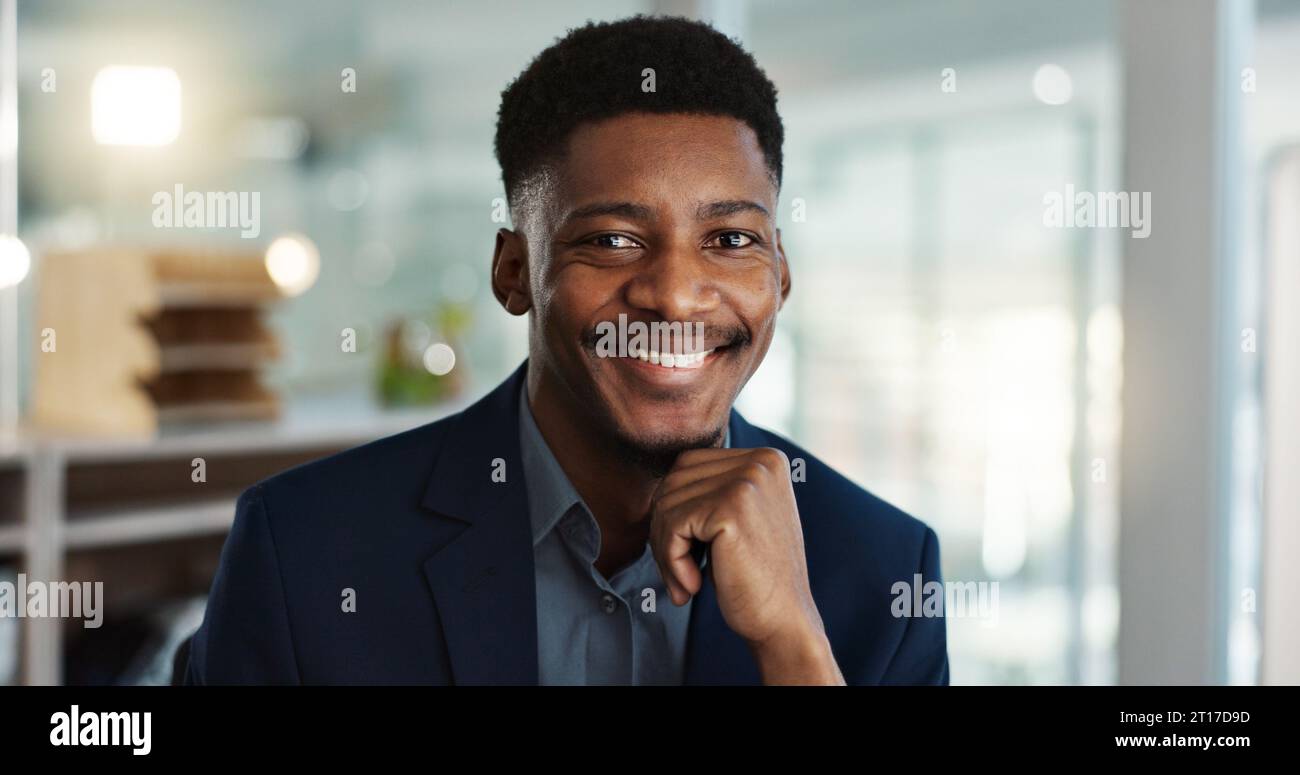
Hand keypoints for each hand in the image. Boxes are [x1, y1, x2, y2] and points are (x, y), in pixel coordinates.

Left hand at [648, 446, 843, 683]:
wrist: (784, 622)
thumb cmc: (754, 576)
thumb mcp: (737, 519)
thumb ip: (709, 491)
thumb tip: (657, 486)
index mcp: (765, 459)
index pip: (688, 466)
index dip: (674, 510)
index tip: (683, 551)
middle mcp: (760, 461)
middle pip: (674, 481)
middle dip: (664, 530)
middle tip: (678, 573)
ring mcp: (748, 480)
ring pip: (667, 503)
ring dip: (665, 550)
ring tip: (685, 582)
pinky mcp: (731, 507)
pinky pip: (673, 525)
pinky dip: (671, 561)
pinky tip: (693, 585)